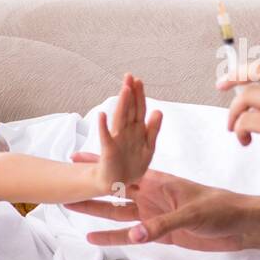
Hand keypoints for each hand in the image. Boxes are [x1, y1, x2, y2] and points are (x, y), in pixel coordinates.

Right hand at [65, 151, 246, 250]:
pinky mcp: (160, 233)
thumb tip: (134, 235)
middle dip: (91, 189)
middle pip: (115, 192)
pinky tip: (93, 237)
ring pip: (119, 214)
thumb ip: (162, 224)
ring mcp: (155, 215)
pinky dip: (113, 237)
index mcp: (159, 182)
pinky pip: (132, 235)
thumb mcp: (191, 213)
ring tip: (71, 208)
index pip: (124, 172)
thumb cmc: (221, 208)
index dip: (101, 165)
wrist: (241, 225)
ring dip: (96, 212)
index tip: (77, 160)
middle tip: (64, 188)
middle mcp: (153, 196)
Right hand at [94, 73, 162, 193]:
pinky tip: (101, 116)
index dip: (139, 95)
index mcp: (136, 130)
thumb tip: (158, 110)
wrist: (117, 183)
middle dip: (130, 93)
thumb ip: (153, 130)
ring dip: (122, 104)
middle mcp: (126, 131)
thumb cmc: (132, 164)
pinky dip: (103, 127)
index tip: (138, 80)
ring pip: (121, 118)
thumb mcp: (148, 147)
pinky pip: (106, 137)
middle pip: (129, 109)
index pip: (139, 109)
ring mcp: (117, 139)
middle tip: (129, 76)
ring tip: (124, 90)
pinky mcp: (109, 150)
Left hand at [218, 59, 259, 203]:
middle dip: (234, 75)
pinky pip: (247, 120)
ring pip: (247, 95)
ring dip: (235, 113)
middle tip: (221, 86)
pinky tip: (246, 142)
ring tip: (236, 129)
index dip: (250, 70)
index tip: (237, 79)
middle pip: (258, 69)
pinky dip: (240, 130)